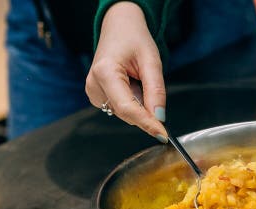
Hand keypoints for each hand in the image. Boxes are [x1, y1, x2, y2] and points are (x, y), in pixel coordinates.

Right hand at [86, 2, 167, 140]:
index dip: (146, 123)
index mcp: (105, 72)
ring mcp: (92, 91)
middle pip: (126, 113)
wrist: (119, 27)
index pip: (128, 108)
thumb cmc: (134, 38)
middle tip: (151, 86)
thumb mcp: (151, 60)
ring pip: (125, 113)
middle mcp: (94, 84)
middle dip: (145, 111)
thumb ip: (156, 90)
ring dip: (138, 104)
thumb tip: (160, 117)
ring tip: (136, 79)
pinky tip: (130, 84)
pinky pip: (120, 109)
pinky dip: (132, 102)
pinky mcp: (96, 95)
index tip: (162, 134)